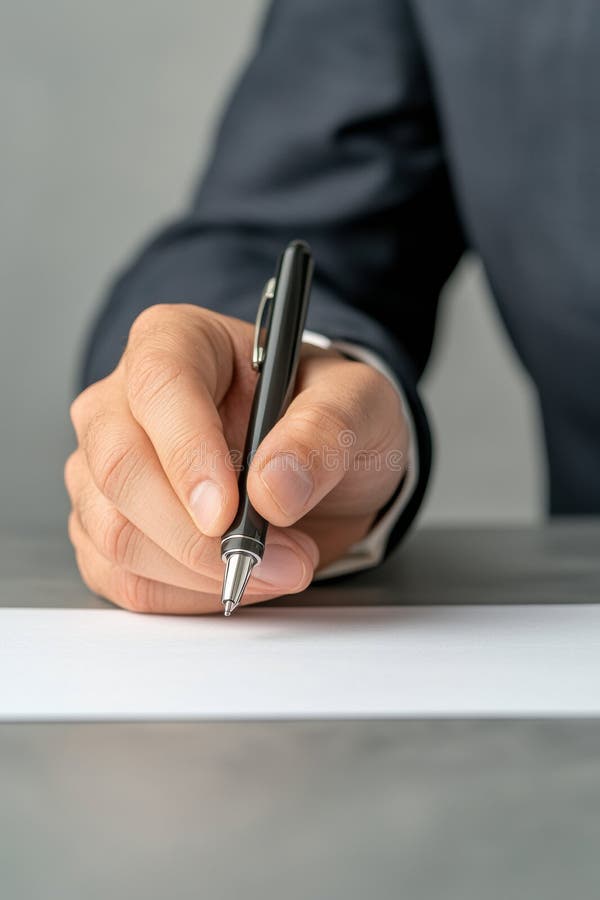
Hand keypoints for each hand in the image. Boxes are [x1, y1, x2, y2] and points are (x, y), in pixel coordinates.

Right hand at [66, 304, 407, 612]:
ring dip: (201, 572)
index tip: (229, 512)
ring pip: (114, 534)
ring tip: (278, 565)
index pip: (159, 385)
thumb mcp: (359, 404)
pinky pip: (122, 578)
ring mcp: (104, 467)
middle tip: (282, 558)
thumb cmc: (326, 418)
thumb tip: (273, 487)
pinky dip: (186, 595)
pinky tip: (238, 578)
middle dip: (199, 535)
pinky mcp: (105, 527)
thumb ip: (326, 431)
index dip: (187, 453)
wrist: (317, 469)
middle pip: (120, 468)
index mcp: (178, 341)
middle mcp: (123, 400)